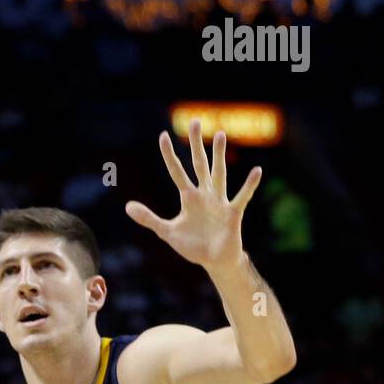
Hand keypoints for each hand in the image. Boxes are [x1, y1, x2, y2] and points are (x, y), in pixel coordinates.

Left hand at [125, 122, 260, 271]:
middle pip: (199, 164)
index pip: (176, 171)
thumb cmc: (193, 245)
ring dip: (218, 155)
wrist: (214, 261)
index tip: (162, 136)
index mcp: (189, 197)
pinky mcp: (232, 213)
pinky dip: (249, 185)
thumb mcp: (167, 232)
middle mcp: (205, 194)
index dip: (169, 155)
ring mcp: (219, 201)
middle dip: (196, 144)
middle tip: (194, 122)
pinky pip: (241, 196)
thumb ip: (149, 218)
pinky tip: (257, 171)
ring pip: (218, 173)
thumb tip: (127, 207)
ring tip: (219, 134)